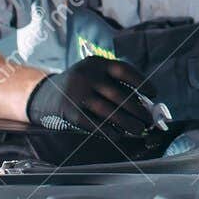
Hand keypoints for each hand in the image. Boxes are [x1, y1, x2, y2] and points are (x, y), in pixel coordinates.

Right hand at [25, 57, 153, 138]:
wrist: (44, 94)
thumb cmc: (80, 86)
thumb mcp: (94, 75)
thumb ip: (115, 84)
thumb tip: (144, 104)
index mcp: (96, 62)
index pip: (124, 70)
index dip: (141, 82)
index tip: (154, 94)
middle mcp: (87, 75)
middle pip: (119, 95)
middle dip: (137, 110)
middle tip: (148, 120)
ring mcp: (77, 93)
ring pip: (109, 111)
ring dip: (127, 123)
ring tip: (139, 130)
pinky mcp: (70, 111)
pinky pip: (94, 123)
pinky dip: (109, 130)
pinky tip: (119, 135)